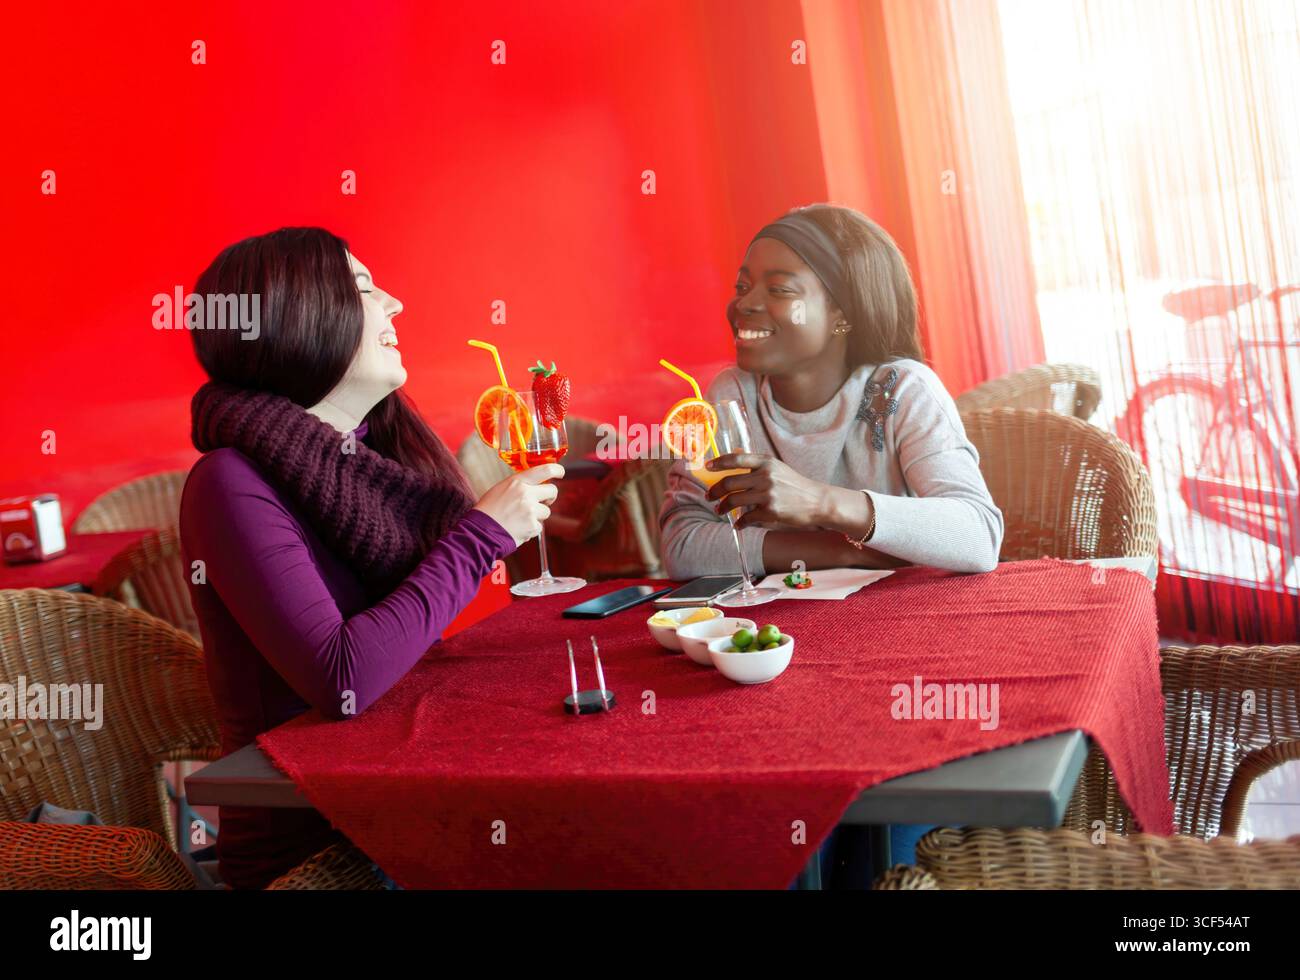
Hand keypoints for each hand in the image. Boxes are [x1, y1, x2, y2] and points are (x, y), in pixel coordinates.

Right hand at [472, 464, 563, 547]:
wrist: (480, 531)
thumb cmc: (487, 511)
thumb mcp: (500, 489)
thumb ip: (519, 485)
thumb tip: (535, 485)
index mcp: (517, 482)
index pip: (545, 470)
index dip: (556, 470)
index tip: (560, 472)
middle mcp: (526, 494)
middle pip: (552, 491)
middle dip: (550, 497)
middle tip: (543, 501)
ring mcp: (531, 510)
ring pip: (546, 511)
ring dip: (537, 516)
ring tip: (520, 519)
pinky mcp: (533, 526)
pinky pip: (539, 526)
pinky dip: (531, 529)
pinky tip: (518, 528)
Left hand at [704, 452, 832, 530]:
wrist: (817, 501)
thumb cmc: (795, 485)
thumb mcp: (778, 468)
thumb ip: (757, 465)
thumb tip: (733, 456)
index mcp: (767, 462)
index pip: (736, 459)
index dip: (718, 463)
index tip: (707, 467)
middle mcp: (765, 476)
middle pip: (729, 482)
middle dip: (715, 491)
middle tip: (709, 496)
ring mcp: (767, 494)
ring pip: (734, 500)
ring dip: (723, 507)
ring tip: (719, 510)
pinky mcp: (770, 511)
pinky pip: (747, 518)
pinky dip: (740, 522)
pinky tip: (738, 524)